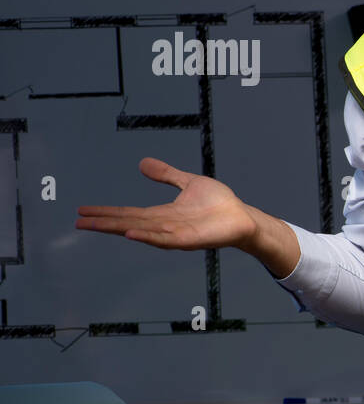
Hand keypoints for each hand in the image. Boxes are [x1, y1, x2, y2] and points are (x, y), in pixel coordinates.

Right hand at [76, 157, 258, 250]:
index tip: (83, 211)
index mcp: (163, 214)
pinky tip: (131, 234)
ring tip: (98, 226)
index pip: (128, 213)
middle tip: (79, 221)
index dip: (106, 212)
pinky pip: (165, 240)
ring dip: (120, 229)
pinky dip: (147, 237)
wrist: (242, 218)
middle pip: (128, 223)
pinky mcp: (190, 240)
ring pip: (142, 232)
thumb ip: (166, 175)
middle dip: (104, 223)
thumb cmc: (219, 204)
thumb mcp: (188, 183)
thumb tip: (143, 163)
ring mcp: (176, 234)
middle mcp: (165, 226)